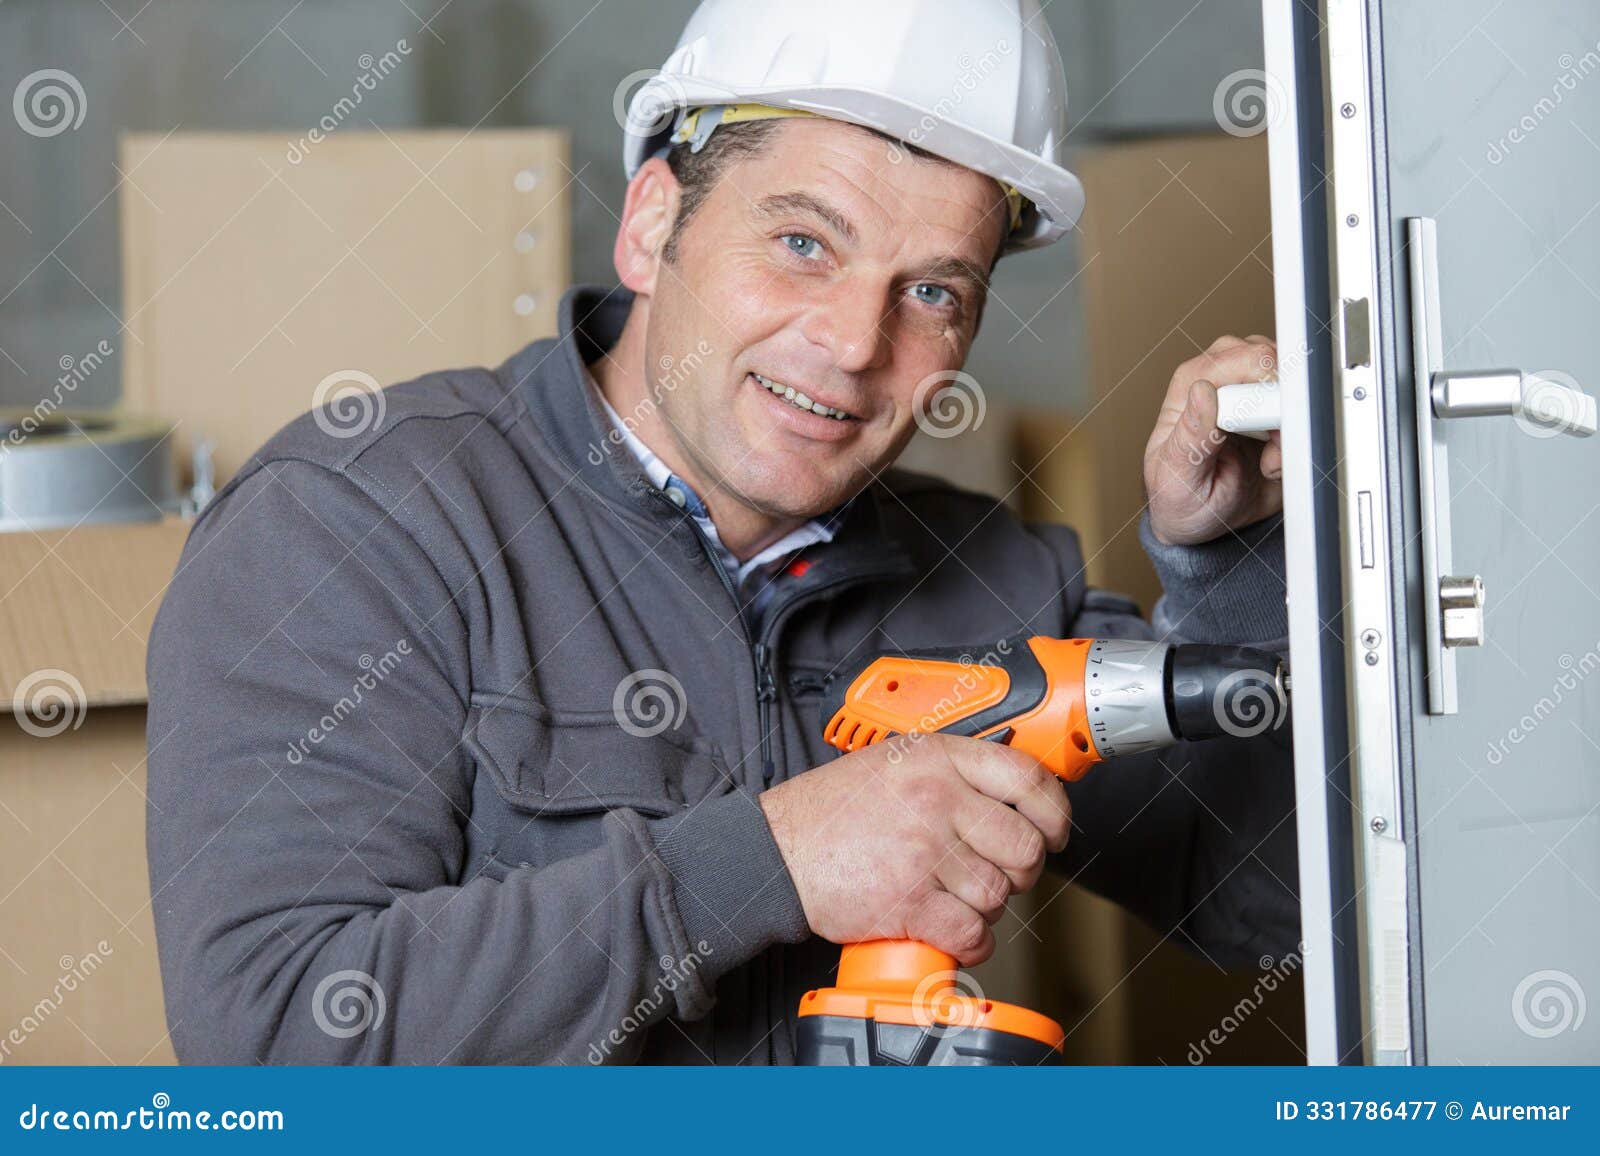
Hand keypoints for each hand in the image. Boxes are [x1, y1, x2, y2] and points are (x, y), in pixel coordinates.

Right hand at [758, 733, 1070, 965]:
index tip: (1056, 832)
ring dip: (985, 908)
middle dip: (1020, 871)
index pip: (1027, 779)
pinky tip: (951, 931)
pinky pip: (970, 932)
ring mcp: (923, 850)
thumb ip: (951, 768)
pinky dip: (969, 942)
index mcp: (938, 759)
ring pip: (998, 894)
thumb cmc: (832, 811)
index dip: (1055, 813)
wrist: (776, 851)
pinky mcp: (908, 900)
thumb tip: (1012, 792)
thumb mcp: (895, 762)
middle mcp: (936, 799)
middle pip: (1024, 846)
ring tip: (956, 899)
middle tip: (998, 873)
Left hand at [1144, 335, 1282, 545]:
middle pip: (1272, 361)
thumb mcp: (1177, 476)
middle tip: (1270, 446)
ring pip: (1292, 383)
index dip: (1261, 389)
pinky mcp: (1276, 413)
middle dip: (1281, 405)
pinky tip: (1274, 464)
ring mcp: (1252, 393)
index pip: (1238, 360)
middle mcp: (1223, 381)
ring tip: (1270, 459)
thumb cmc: (1180, 497)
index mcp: (1191, 386)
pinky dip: (1298, 438)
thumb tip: (1202, 391)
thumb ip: (1191, 437)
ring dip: (1291, 423)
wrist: (1205, 525)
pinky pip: (1304, 411)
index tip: (1264, 426)